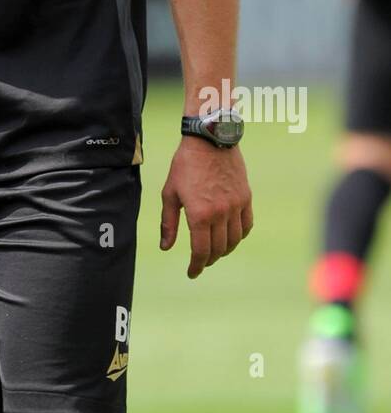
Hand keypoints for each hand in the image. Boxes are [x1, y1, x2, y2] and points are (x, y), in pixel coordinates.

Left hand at [160, 135, 252, 277]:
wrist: (210, 139)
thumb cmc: (185, 165)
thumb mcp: (170, 193)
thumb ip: (169, 222)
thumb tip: (166, 247)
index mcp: (199, 214)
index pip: (201, 252)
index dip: (196, 266)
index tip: (191, 273)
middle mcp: (220, 213)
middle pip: (218, 249)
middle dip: (208, 260)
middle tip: (200, 261)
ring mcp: (236, 206)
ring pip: (234, 240)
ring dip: (223, 250)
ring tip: (214, 250)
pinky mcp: (246, 198)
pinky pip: (247, 226)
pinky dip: (239, 236)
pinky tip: (231, 237)